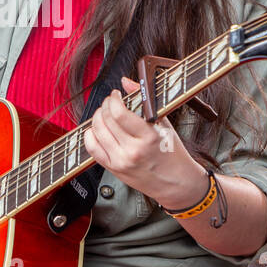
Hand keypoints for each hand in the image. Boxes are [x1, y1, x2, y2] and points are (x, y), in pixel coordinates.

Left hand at [82, 76, 208, 209]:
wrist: (175, 183)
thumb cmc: (173, 153)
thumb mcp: (164, 124)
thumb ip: (144, 101)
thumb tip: (127, 83)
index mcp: (148, 138)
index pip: (120, 114)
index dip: (113, 100)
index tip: (116, 95)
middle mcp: (132, 151)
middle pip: (106, 120)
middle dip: (105, 106)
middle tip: (110, 102)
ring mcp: (120, 161)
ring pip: (96, 132)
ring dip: (97, 117)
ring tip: (104, 113)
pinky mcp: (113, 169)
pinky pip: (92, 148)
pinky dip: (91, 134)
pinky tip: (97, 129)